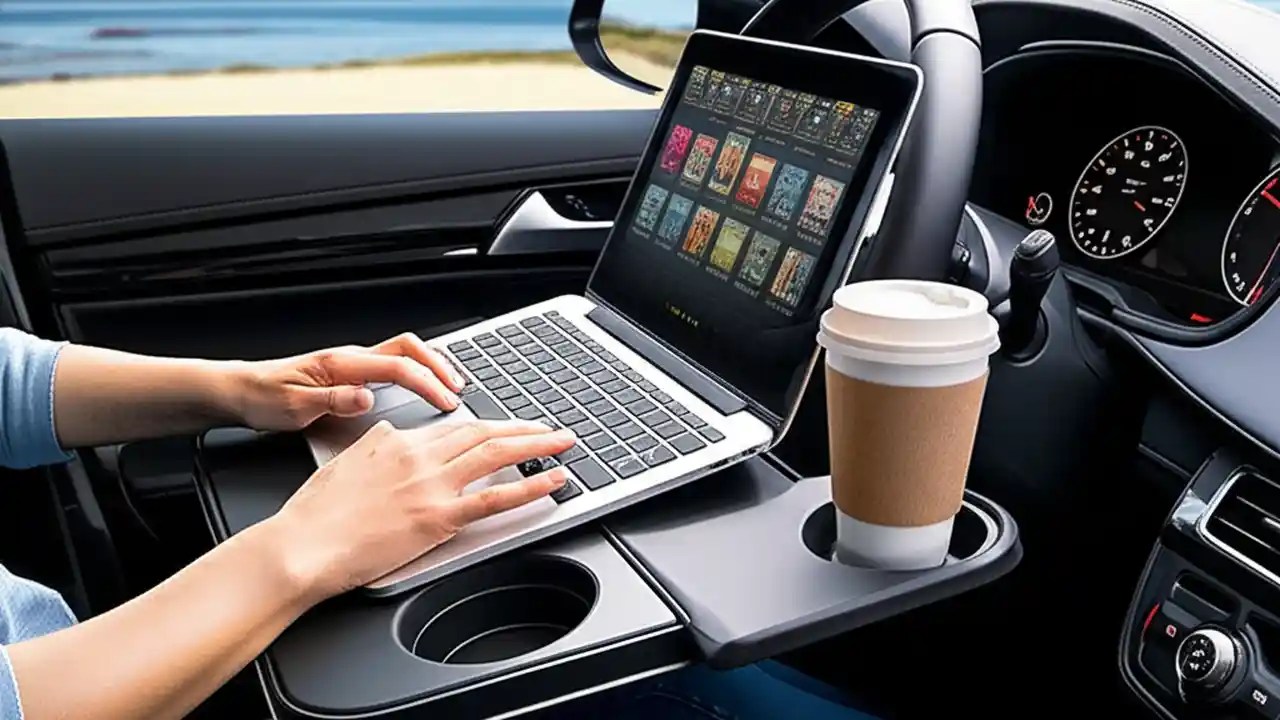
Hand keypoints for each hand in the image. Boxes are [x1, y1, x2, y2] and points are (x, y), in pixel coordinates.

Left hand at [236, 333, 465, 430]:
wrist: (240, 391)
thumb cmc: (263, 398)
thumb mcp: (294, 407)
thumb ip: (333, 401)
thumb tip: (367, 398)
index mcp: (341, 364)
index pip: (398, 367)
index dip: (428, 384)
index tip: (447, 402)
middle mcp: (351, 357)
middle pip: (409, 348)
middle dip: (440, 366)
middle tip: (460, 389)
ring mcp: (352, 362)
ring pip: (404, 351)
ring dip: (432, 364)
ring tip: (453, 383)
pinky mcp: (350, 371)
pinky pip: (394, 363)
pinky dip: (417, 369)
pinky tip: (424, 384)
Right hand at [268, 419, 575, 599]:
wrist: (303, 546)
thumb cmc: (316, 514)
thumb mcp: (346, 461)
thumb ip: (376, 445)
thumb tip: (393, 434)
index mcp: (397, 441)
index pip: (454, 427)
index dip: (489, 426)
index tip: (508, 430)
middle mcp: (419, 456)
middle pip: (484, 432)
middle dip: (523, 428)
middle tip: (549, 428)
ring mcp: (432, 486)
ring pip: (497, 453)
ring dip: (537, 445)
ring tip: (563, 443)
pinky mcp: (439, 518)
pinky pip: (495, 497)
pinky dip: (530, 486)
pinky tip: (553, 480)